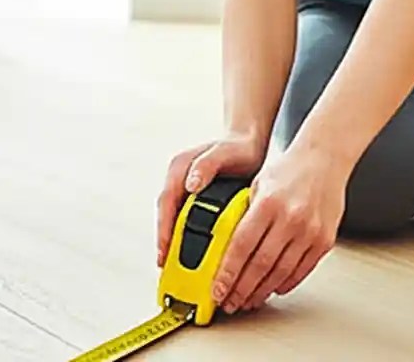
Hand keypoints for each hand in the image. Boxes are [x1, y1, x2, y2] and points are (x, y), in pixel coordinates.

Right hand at [157, 132, 266, 267]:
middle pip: (167, 218)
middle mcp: (179, 182)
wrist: (249, 142)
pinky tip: (199, 256)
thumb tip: (191, 183)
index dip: (163, 231)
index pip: (165, 204)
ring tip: (181, 270)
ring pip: (176, 222)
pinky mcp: (198, 200)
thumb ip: (207, 165)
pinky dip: (190, 239)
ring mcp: (187, 192)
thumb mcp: (224, 153)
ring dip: (178, 244)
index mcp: (179, 170)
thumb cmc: (238, 146)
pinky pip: (189, 222)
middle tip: (169, 270)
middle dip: (167, 244)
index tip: (164, 253)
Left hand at [212, 147, 347, 312]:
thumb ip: (243, 213)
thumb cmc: (289, 169)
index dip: (227, 273)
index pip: (241, 246)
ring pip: (281, 273)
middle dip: (241, 289)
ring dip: (262, 291)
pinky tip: (272, 288)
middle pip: (260, 265)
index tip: (217, 289)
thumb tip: (224, 246)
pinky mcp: (325, 241)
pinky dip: (285, 283)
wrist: (325, 160)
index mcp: (268, 203)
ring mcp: (310, 231)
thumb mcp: (256, 184)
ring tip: (248, 300)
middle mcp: (290, 218)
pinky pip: (302, 270)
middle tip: (229, 302)